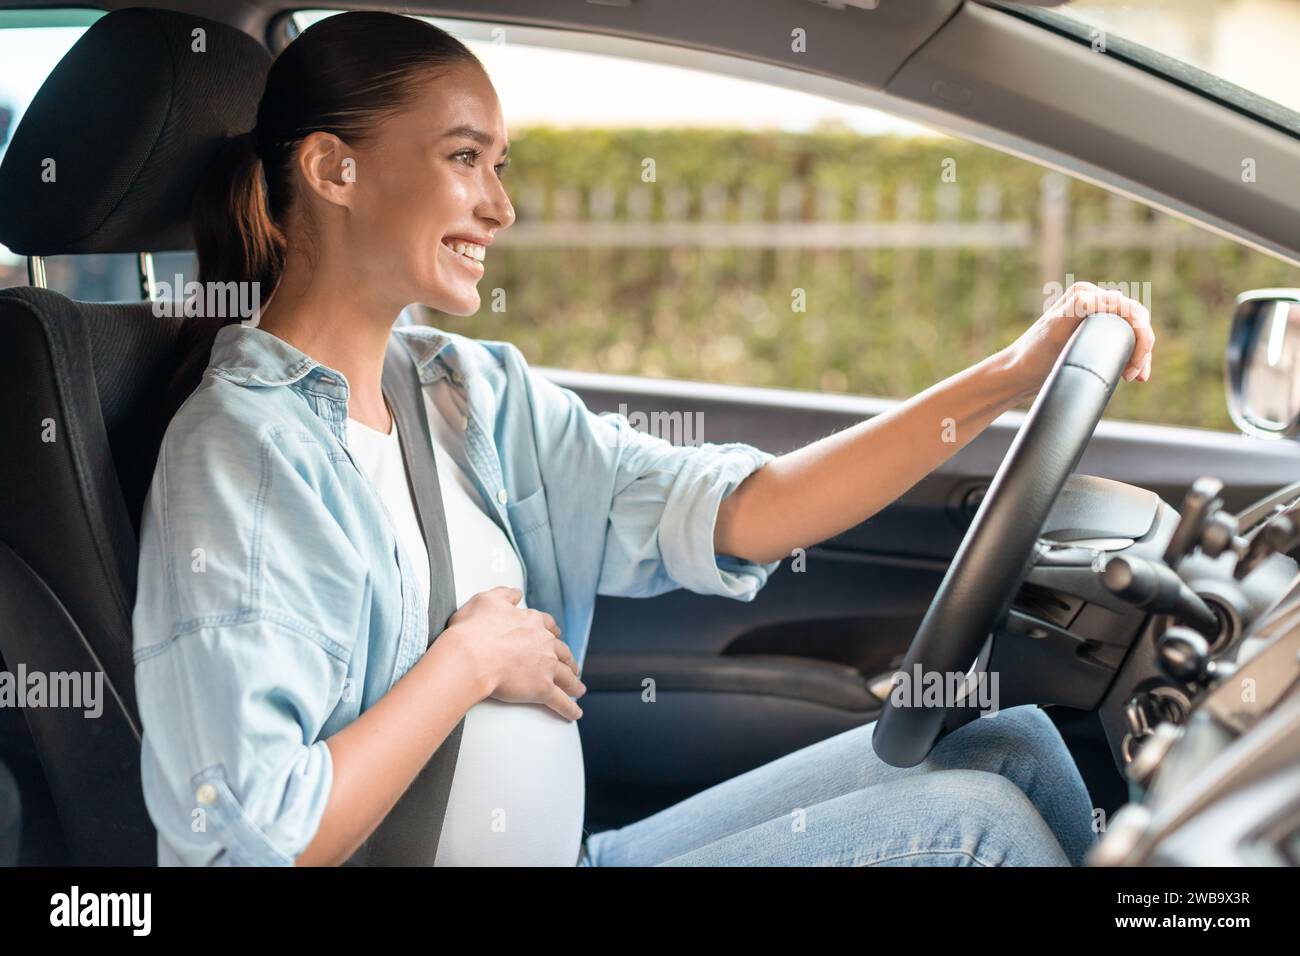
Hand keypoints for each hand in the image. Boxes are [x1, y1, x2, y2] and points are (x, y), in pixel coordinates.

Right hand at [441, 586, 584, 720]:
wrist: (471, 656)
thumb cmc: (473, 630)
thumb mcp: (486, 601)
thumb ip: (504, 595)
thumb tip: (516, 593)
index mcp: (531, 622)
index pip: (548, 625)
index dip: (553, 631)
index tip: (556, 635)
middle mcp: (543, 642)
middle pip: (562, 652)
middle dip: (568, 660)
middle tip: (572, 666)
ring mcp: (546, 666)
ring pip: (566, 676)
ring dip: (574, 684)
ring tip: (579, 690)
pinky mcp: (542, 689)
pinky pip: (561, 701)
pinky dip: (570, 709)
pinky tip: (575, 714)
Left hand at [1001, 281, 1154, 402]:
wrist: (1017, 374)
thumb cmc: (1033, 354)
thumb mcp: (1055, 330)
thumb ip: (1080, 308)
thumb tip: (1112, 298)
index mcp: (1085, 294)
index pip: (1128, 308)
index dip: (1141, 334)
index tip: (1135, 363)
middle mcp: (1091, 301)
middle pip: (1135, 319)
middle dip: (1143, 346)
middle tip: (1136, 374)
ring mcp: (1094, 317)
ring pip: (1133, 331)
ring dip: (1141, 353)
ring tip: (1137, 376)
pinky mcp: (1094, 334)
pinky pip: (1123, 340)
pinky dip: (1133, 355)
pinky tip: (1134, 373)